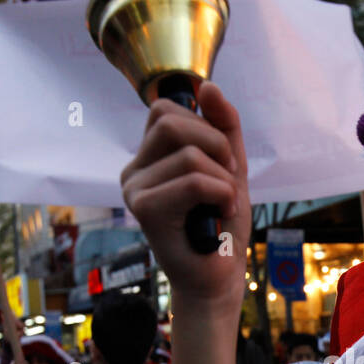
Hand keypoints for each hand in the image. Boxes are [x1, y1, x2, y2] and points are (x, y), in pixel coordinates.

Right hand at [121, 81, 250, 311]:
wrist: (217, 277)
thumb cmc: (221, 226)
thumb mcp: (230, 167)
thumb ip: (223, 126)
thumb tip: (205, 86)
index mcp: (148, 157)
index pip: (166, 109)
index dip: (205, 126)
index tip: (224, 159)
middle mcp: (133, 170)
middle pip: (173, 122)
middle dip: (217, 148)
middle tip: (229, 181)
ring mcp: (134, 189)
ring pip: (189, 154)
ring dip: (223, 180)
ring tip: (223, 206)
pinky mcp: (144, 209)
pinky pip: (192, 181)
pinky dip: (220, 195)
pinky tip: (219, 215)